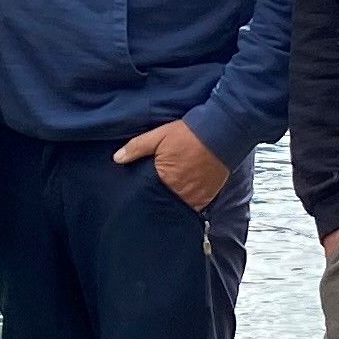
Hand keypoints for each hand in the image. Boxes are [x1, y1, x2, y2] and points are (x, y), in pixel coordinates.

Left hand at [115, 117, 231, 210]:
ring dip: (175, 202)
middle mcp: (182, 193)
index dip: (145, 194)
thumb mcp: (159, 135)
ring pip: (180, 206)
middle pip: (165, 203)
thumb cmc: (190, 134)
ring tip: (171, 196)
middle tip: (155, 196)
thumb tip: (117, 158)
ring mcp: (197, 197)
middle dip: (160, 200)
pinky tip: (185, 195)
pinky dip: (190, 202)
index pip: (149, 196)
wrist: (222, 132)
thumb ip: (137, 147)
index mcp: (166, 180)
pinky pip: (196, 206)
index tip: (141, 193)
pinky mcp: (210, 196)